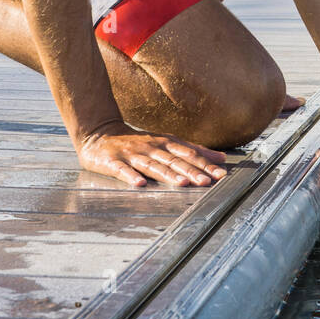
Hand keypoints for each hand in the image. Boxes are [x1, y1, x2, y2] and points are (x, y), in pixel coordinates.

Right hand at [78, 124, 227, 187]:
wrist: (98, 133)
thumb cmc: (137, 142)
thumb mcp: (166, 142)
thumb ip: (193, 150)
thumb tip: (222, 158)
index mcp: (165, 143)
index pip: (188, 153)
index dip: (205, 164)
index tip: (221, 174)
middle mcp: (151, 147)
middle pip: (173, 160)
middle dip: (191, 171)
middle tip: (207, 182)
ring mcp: (132, 154)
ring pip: (152, 165)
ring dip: (167, 175)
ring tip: (182, 183)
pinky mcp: (112, 162)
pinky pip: (122, 170)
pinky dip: (130, 176)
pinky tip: (139, 185)